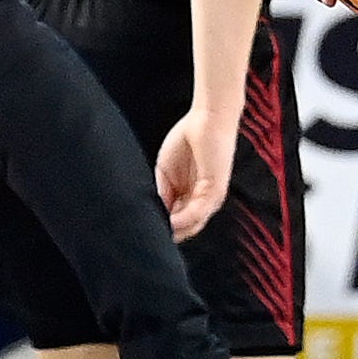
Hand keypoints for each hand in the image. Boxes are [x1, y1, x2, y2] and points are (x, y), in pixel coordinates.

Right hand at [155, 104, 237, 242]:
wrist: (206, 119)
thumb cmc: (188, 140)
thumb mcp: (165, 172)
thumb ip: (162, 193)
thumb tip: (156, 214)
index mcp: (189, 197)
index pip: (176, 223)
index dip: (161, 229)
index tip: (142, 233)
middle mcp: (201, 202)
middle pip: (185, 230)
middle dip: (168, 235)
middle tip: (145, 239)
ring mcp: (210, 198)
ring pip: (192, 225)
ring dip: (174, 232)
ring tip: (154, 234)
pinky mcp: (215, 190)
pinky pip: (198, 212)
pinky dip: (183, 219)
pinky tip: (169, 221)